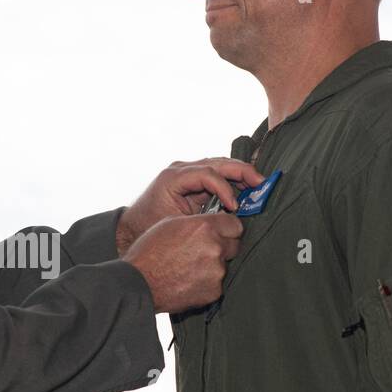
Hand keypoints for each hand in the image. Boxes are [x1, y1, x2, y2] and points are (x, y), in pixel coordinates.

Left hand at [115, 158, 265, 255]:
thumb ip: (199, 219)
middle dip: (241, 172)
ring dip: (240, 174)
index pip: (207, 174)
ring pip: (220, 165)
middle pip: (217, 163)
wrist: (131, 229)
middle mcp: (181, 170)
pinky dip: (233, 181)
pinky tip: (247, 189)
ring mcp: (187, 173)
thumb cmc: (148, 228)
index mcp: (174, 178)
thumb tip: (227, 220)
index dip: (225, 188)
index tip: (234, 207)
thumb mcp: (173, 225)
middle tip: (261, 183)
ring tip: (258, 185)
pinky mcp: (193, 181)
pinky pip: (217, 175)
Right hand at [122, 212, 243, 313]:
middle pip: (234, 245)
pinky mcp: (214, 291)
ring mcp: (216, 271)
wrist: (139, 283)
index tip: (222, 233)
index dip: (227, 229)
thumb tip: (213, 223)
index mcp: (205, 227)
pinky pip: (216, 284)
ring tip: (188, 268)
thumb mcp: (170, 224)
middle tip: (202, 252)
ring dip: (212, 266)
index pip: (235, 224)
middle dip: (222, 247)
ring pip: (224, 265)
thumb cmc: (149, 252)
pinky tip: (188, 281)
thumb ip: (197, 223)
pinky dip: (207, 283)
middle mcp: (214, 247)